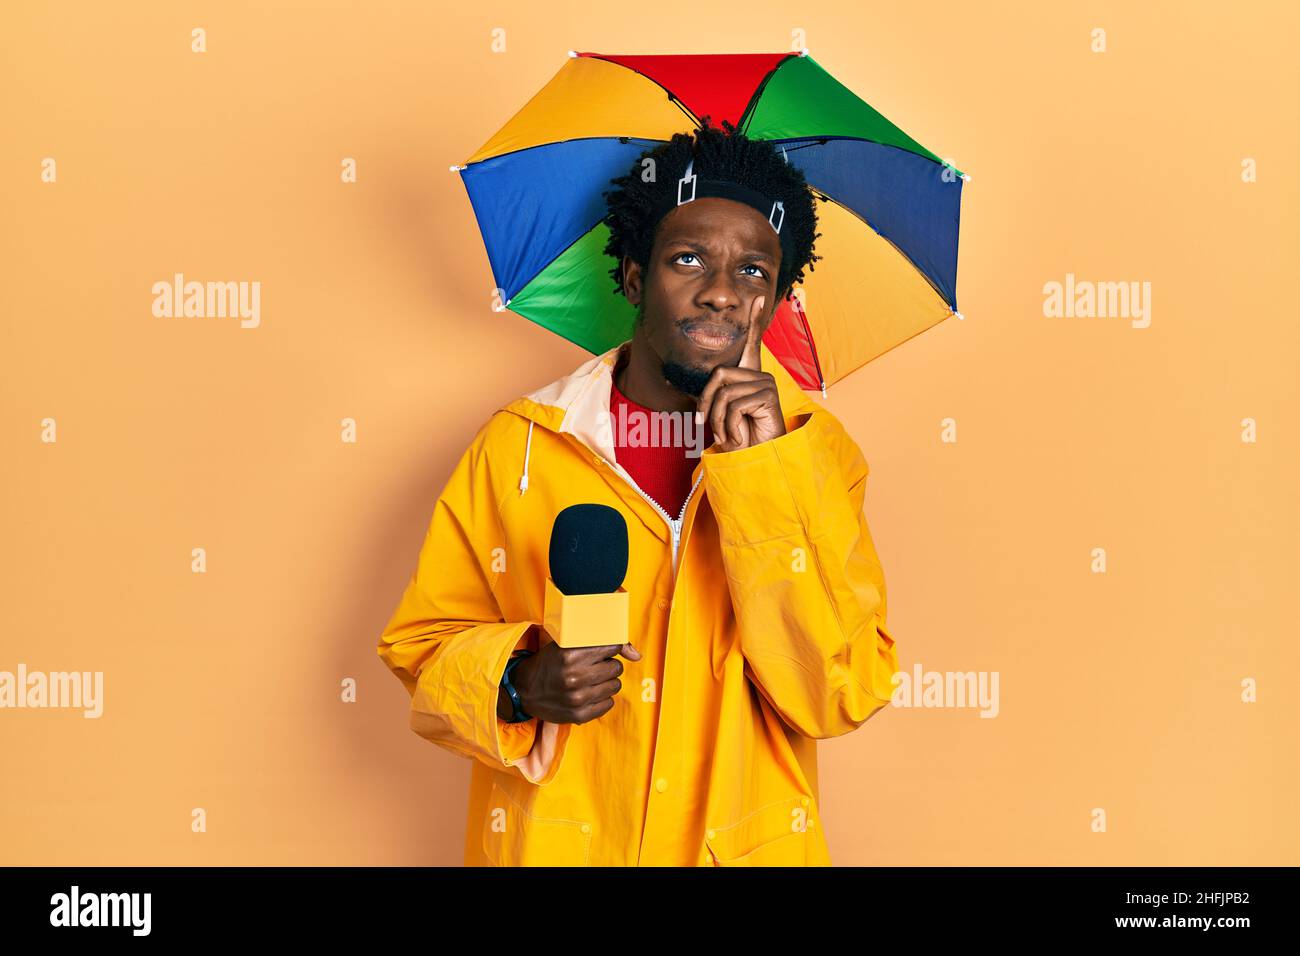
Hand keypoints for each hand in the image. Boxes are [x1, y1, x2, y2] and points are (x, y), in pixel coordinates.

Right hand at [501, 639, 640, 724]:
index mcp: (570, 654)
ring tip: (590, 680)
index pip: (612, 646)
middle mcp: (573, 677)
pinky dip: (602, 698)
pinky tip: (588, 694)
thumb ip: (602, 643)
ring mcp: (577, 699)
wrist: (525, 690)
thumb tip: (638, 656)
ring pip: (615, 685)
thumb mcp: (567, 644)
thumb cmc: (551, 663)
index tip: (603, 651)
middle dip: (607, 665)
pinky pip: (609, 704)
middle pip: (616, 667)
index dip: (610, 648)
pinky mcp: (579, 716)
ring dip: (606, 682)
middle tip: (593, 667)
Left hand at [695, 295, 785, 451]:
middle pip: (717, 374)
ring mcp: (766, 384)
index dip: (752, 320)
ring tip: (726, 434)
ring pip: (723, 392)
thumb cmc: (737, 434)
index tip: (755, 297)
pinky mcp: (768, 396)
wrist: (754, 457)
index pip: (750, 342)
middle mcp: (759, 375)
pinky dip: (728, 425)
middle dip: (706, 403)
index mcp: (748, 375)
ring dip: (716, 419)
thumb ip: (701, 393)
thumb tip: (666, 378)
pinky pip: (734, 404)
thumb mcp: (715, 410)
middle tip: (707, 424)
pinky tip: (737, 436)